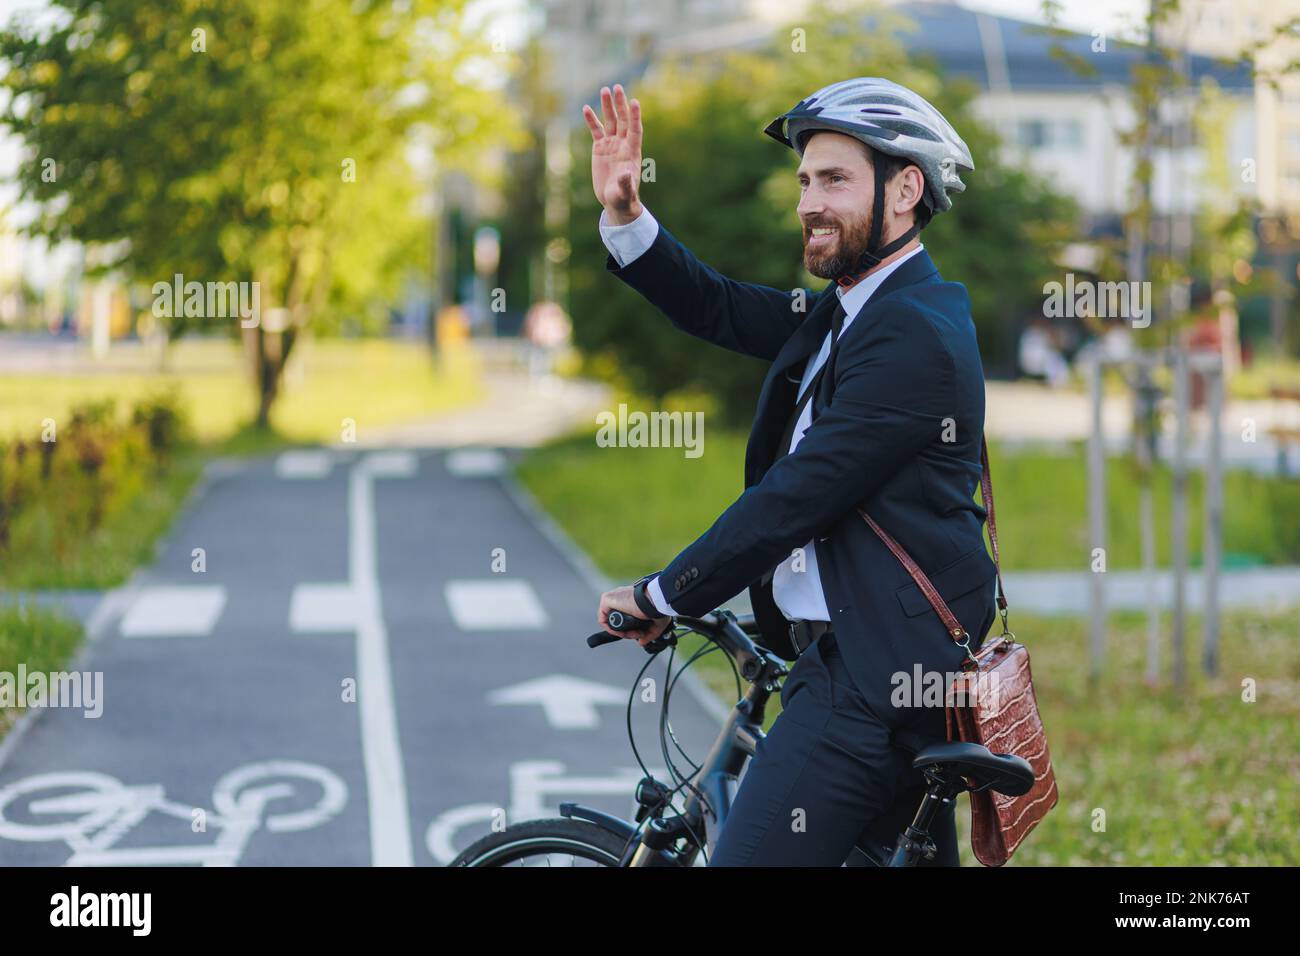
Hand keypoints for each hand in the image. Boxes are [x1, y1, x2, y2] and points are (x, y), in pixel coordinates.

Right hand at [582, 84, 643, 224]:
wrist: (615, 200)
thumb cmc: (623, 197)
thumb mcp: (625, 192)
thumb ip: (626, 183)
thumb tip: (626, 173)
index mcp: (632, 152)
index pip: (635, 130)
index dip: (635, 117)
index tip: (634, 102)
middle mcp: (623, 144)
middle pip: (623, 120)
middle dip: (620, 104)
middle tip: (617, 88)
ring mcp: (612, 144)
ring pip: (610, 121)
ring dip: (607, 106)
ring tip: (604, 90)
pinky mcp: (600, 148)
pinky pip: (596, 130)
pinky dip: (591, 120)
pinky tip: (586, 108)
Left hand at [598, 584, 670, 646]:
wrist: (654, 600)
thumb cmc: (658, 606)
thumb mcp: (656, 622)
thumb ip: (649, 633)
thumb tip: (642, 642)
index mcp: (630, 598)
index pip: (624, 615)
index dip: (630, 628)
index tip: (640, 633)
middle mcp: (620, 597)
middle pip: (617, 620)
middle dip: (627, 631)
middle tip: (637, 634)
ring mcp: (613, 597)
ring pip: (612, 621)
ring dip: (621, 632)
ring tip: (632, 634)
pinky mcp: (606, 599)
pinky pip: (603, 619)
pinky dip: (611, 629)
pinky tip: (622, 632)